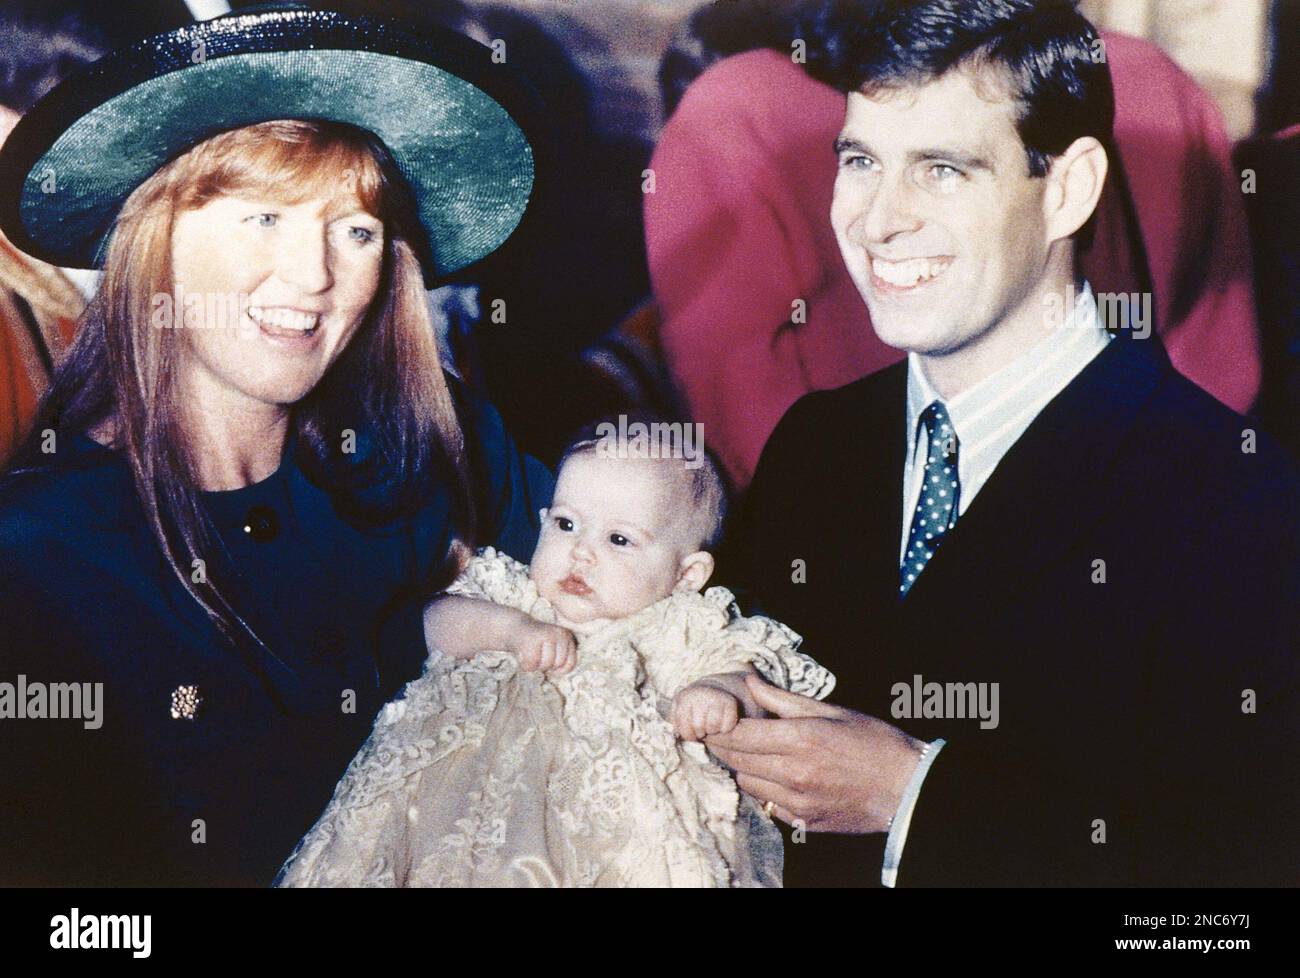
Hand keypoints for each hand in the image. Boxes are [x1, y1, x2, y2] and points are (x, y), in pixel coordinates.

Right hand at [508, 620, 576, 674]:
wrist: (514, 627)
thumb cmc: (536, 643)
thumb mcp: (554, 647)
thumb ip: (561, 658)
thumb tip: (562, 672)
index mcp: (566, 636)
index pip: (570, 663)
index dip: (559, 670)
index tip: (550, 664)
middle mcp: (559, 633)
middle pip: (557, 664)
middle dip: (546, 666)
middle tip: (538, 657)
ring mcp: (545, 635)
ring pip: (545, 665)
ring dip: (536, 666)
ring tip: (531, 655)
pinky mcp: (531, 640)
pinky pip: (531, 665)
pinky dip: (525, 665)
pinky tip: (522, 655)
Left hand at [672, 681, 740, 741]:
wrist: (710, 690)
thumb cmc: (691, 707)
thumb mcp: (677, 710)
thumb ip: (674, 722)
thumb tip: (677, 734)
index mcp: (684, 698)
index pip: (684, 728)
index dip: (689, 735)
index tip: (691, 734)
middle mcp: (699, 694)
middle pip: (699, 727)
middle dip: (700, 733)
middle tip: (702, 728)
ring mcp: (715, 697)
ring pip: (714, 726)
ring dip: (712, 731)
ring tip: (710, 725)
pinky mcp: (730, 701)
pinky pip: (728, 725)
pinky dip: (725, 729)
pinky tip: (721, 723)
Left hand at [704, 675, 925, 833]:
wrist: (907, 787)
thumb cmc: (873, 742)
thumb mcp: (831, 710)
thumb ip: (783, 699)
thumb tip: (749, 680)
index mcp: (801, 739)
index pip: (739, 735)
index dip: (719, 727)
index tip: (712, 719)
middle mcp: (795, 773)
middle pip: (736, 759)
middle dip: (722, 745)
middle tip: (719, 733)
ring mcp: (798, 801)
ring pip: (747, 783)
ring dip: (742, 767)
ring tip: (751, 752)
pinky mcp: (804, 821)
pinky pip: (767, 804)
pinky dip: (763, 788)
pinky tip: (774, 775)